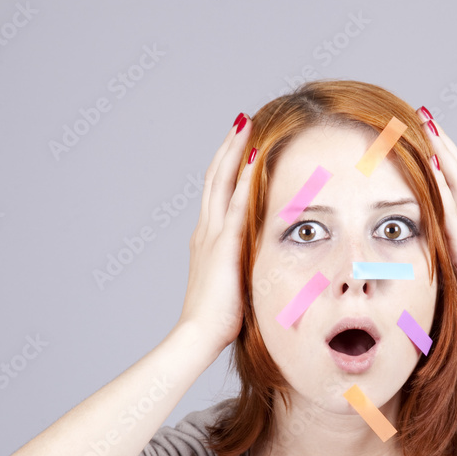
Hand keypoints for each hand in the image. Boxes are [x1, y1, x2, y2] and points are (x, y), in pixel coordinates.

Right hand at [175, 113, 255, 350]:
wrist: (198, 335)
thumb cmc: (218, 321)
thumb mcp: (233, 287)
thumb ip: (242, 271)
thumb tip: (258, 268)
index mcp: (207, 240)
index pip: (216, 194)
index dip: (226, 168)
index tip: (239, 145)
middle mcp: (206, 231)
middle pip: (215, 178)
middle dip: (229, 148)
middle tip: (242, 120)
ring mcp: (213, 235)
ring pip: (222, 181)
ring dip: (234, 150)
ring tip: (245, 123)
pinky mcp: (225, 244)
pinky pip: (237, 202)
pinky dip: (244, 176)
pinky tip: (254, 155)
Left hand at [416, 108, 456, 344]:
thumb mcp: (452, 274)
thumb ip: (439, 258)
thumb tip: (418, 254)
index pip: (453, 182)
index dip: (441, 155)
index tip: (424, 130)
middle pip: (456, 172)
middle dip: (440, 141)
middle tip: (423, 111)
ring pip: (455, 182)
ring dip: (441, 151)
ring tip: (426, 124)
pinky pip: (450, 209)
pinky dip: (440, 184)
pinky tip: (429, 165)